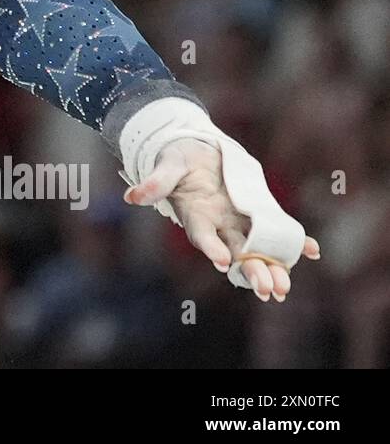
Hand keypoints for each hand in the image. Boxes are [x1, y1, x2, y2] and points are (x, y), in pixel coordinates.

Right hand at [124, 137, 319, 301]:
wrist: (196, 153)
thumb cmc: (177, 159)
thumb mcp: (165, 166)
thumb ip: (154, 183)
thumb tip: (132, 197)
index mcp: (195, 214)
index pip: (203, 235)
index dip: (211, 247)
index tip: (221, 261)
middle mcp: (218, 223)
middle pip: (235, 250)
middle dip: (251, 270)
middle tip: (268, 290)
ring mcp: (238, 220)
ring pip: (257, 247)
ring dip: (272, 266)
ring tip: (285, 287)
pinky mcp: (256, 212)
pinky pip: (277, 229)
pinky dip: (294, 241)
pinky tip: (312, 251)